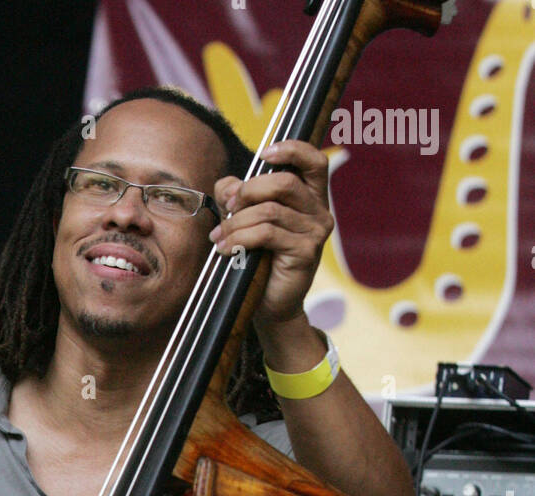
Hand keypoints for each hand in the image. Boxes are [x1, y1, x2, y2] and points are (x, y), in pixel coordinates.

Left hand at [209, 139, 333, 328]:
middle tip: (227, 206)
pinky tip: (225, 248)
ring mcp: (316, 232)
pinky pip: (267, 234)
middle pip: (284, 182)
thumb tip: (228, 185)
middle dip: (249, 190)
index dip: (291, 150)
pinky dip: (239, 238)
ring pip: (270, 211)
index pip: (314, 161)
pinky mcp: (305, 252)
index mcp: (311, 197)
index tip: (264, 153)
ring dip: (237, 222)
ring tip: (219, 236)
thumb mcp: (247, 220)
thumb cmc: (261, 259)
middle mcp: (320, 211)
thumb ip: (238, 196)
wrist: (272, 304)